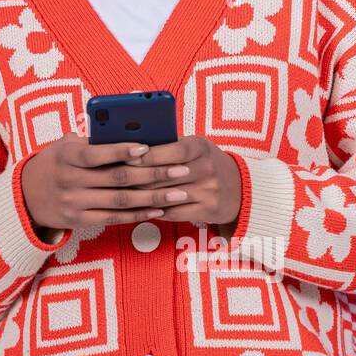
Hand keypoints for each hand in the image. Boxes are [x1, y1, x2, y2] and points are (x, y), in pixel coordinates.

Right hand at [20, 133, 241, 234]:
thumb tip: (133, 131)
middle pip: (117, 178)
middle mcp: (70, 181)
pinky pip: (114, 218)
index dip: (121, 150)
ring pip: (121, 201)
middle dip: (153, 174)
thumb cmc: (57, 162)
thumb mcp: (65, 145)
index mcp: (67, 156)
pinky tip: (158, 209)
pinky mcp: (80, 221)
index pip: (96, 153)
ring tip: (179, 192)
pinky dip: (138, 214)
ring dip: (154, 197)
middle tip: (180, 170)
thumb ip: (94, 141)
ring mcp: (75, 203)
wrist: (27, 195)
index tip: (147, 147)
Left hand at [123, 135, 242, 228]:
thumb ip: (169, 144)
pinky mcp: (208, 211)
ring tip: (121, 194)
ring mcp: (209, 191)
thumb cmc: (206, 162)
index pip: (173, 150)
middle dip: (137, 177)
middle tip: (114, 178)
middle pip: (165, 175)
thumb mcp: (194, 146)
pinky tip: (141, 208)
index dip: (148, 155)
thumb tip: (133, 142)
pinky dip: (155, 211)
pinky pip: (174, 213)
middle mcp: (208, 168)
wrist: (241, 188)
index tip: (126, 157)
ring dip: (142, 196)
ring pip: (167, 195)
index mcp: (201, 147)